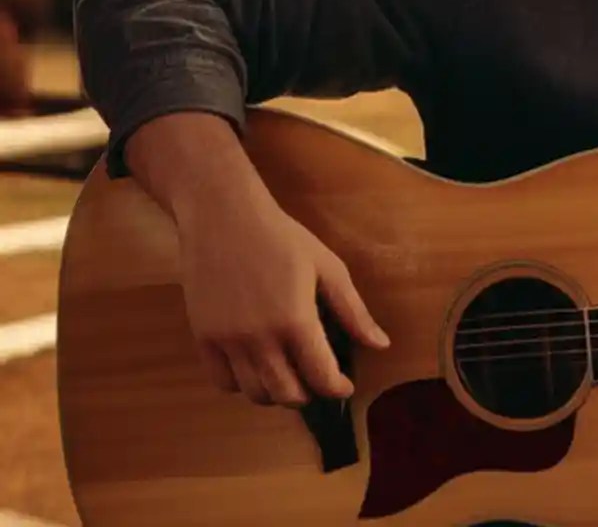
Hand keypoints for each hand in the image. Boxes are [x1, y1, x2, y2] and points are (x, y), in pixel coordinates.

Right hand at [177, 199, 389, 406]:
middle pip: (288, 394)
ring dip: (276, 393)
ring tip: (289, 376)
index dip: (338, 389)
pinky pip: (223, 382)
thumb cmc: (282, 238)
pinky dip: (243, 384)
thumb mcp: (328, 269)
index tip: (344, 386)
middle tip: (317, 381)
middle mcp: (260, 338)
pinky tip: (257, 367)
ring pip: (254, 393)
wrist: (223, 216)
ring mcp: (227, 340)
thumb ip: (354, 312)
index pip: (321, 377)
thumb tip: (381, 345)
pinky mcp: (203, 337)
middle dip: (309, 394)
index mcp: (296, 321)